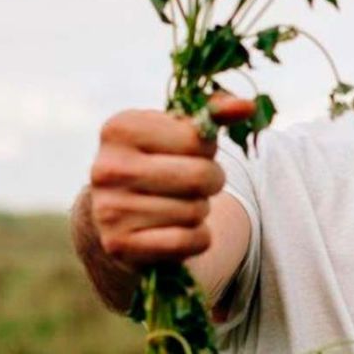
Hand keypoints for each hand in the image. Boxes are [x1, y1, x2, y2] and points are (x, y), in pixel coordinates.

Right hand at [89, 94, 254, 267]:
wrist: (116, 215)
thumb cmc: (157, 162)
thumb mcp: (177, 130)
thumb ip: (213, 112)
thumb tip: (246, 106)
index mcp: (121, 128)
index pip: (197, 139)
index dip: (206, 149)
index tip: (190, 153)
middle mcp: (107, 168)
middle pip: (200, 176)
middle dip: (211, 181)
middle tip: (195, 183)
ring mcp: (109, 210)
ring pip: (195, 212)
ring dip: (199, 211)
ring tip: (178, 205)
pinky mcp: (118, 246)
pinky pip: (188, 242)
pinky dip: (196, 239)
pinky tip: (177, 231)